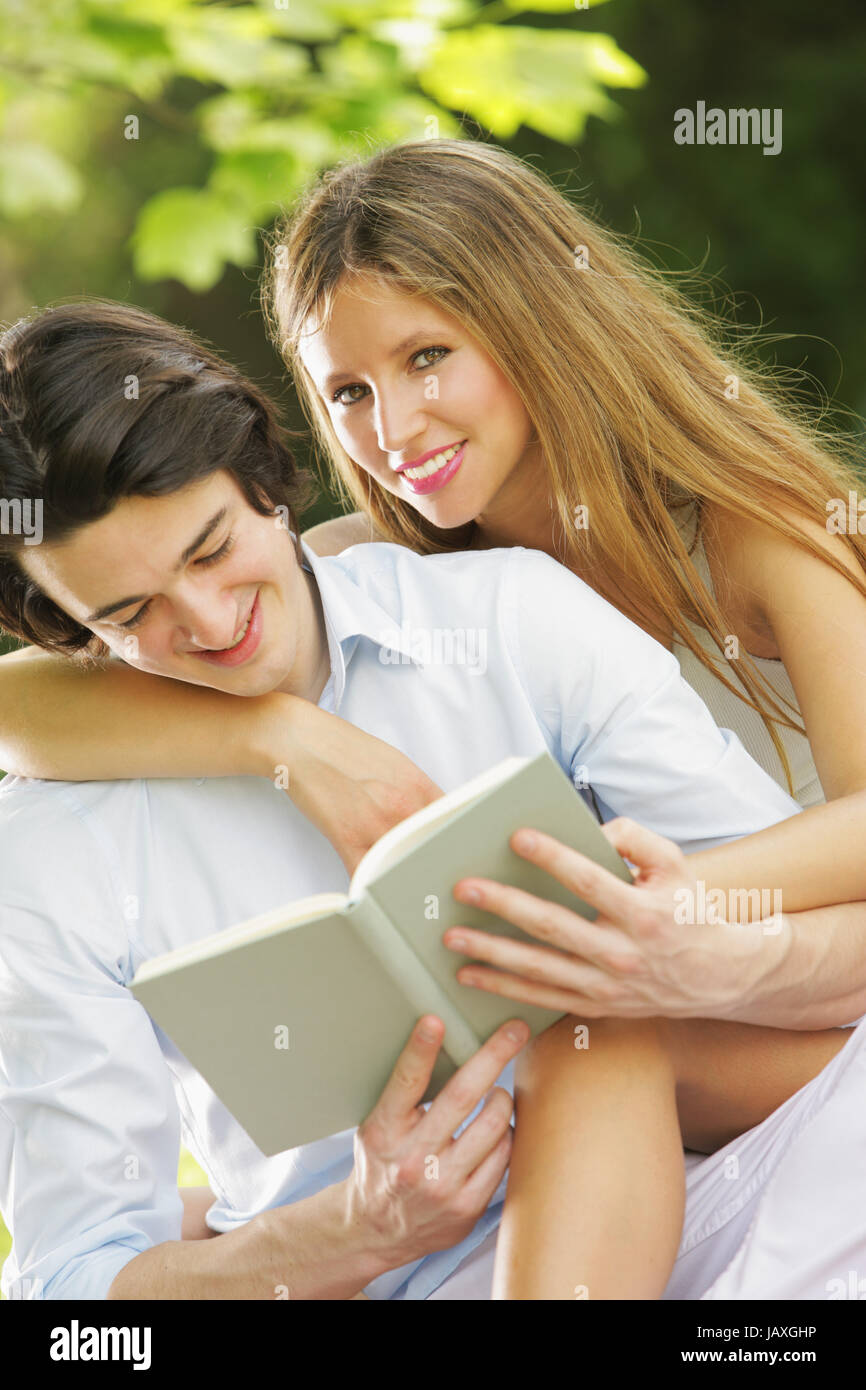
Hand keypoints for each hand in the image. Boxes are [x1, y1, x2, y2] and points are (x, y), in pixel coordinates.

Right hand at [268, 697, 444, 875]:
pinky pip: (367, 876)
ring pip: (402, 867)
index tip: (449, 858)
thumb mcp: (395, 763)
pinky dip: (370, 887)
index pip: (453, 826)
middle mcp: (404, 806)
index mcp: (419, 786)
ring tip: (405, 894)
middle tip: (431, 882)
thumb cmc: (344, 749)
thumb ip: (418, 793)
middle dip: (432, 867)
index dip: (451, 845)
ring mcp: (377, 824)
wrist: (302, 741)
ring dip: (403, 881)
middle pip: (432, 851)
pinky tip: (373, 892)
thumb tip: (431, 819)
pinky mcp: (347, 839)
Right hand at [346, 1015, 527, 1268]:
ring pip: (493, 1126)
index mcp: (384, 1131)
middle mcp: (412, 1158)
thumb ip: (405, 1095)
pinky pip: (504, 1157)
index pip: (405, 1083)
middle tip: (515, 1030)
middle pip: (461, 1097)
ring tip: (496, 1095)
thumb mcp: (379, 1126)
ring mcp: (442, 1186)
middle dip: (492, 1055)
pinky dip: (506, 1135)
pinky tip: (498, 1131)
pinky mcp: (467, 1207)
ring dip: (502, 1100)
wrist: (377, 1229)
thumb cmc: (382, 1163)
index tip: (435, 1020)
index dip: (420, 1050)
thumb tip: (442, 1043)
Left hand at [443, 819, 789, 1019]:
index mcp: (643, 912)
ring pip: (539, 969)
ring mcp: (607, 986)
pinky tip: (471, 974)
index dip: (553, 857)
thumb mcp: (674, 864)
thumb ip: (633, 838)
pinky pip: (542, 999)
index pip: (590, 880)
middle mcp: (623, 953)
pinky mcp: (596, 1006)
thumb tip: (589, 831)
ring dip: (491, 953)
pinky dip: (504, 988)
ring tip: (452, 937)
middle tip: (463, 888)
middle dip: (503, 905)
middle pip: (553, 927)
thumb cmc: (688, 911)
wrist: (718, 976)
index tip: (517, 837)